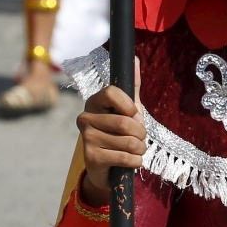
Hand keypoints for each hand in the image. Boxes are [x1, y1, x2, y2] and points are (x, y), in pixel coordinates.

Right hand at [77, 78, 144, 202]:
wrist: (107, 167)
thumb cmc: (118, 134)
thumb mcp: (128, 110)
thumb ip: (132, 86)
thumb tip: (135, 58)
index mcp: (94, 102)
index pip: (111, 92)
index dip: (129, 106)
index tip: (134, 114)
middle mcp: (85, 118)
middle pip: (125, 122)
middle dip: (141, 134)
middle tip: (139, 138)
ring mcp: (86, 138)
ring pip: (128, 142)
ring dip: (140, 149)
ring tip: (134, 150)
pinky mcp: (91, 157)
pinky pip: (125, 157)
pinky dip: (136, 161)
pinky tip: (131, 161)